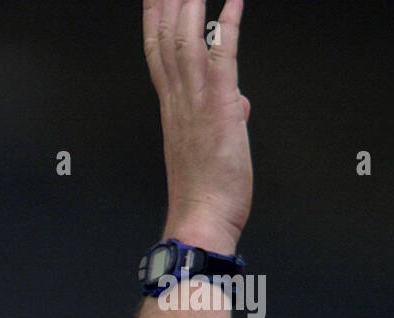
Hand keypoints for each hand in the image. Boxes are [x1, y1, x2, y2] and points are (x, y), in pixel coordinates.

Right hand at [143, 0, 251, 254]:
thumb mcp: (215, 149)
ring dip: (187, 5)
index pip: (158, 55)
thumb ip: (224, 117)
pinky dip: (227, 27)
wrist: (199, 220)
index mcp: (173, 109)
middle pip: (165, 40)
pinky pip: (221, 58)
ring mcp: (196, 102)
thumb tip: (238, 103)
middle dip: (163, 4)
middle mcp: (178, 100)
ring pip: (186, 41)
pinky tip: (232, 2)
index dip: (154, 22)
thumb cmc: (203, 194)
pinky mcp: (220, 107)